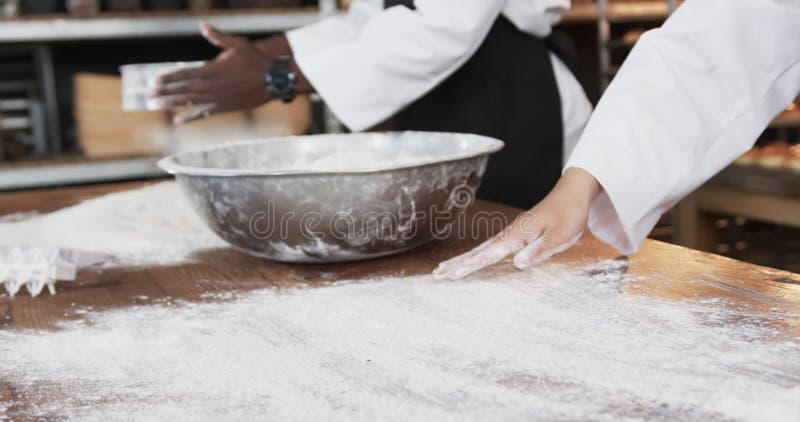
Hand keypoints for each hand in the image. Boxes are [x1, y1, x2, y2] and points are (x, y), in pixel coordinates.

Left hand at [151, 21, 273, 123]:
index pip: (184, 74)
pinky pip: (204, 113)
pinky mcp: (225, 107)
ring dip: (172, 104)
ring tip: (157, 105)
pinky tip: (178, 121)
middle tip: (149, 95)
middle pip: (183, 90)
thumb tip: (203, 24)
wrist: (274, 79)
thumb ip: (217, 37)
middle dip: (165, 92)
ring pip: (190, 102)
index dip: (168, 78)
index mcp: (213, 69)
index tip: (154, 81)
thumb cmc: (256, 59)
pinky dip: (191, 117)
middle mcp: (213, 86)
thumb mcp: (237, 44)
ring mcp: (219, 98)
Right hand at [433, 167, 600, 278]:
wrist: (572, 193)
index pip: (489, 254)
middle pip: (478, 251)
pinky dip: (478, 254)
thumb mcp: (560, 236)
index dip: (470, 265)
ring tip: (446, 268)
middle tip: (438, 273)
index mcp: (518, 234)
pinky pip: (491, 246)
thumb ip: (538, 250)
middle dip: (458, 262)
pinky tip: (472, 259)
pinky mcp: (516, 233)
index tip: (452, 273)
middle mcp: (510, 233)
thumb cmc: (569, 214)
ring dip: (464, 259)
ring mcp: (512, 232)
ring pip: (482, 248)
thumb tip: (517, 263)